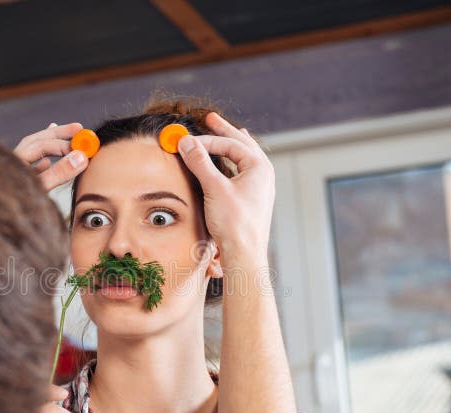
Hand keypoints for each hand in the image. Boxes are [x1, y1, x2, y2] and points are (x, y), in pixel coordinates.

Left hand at [14, 122, 88, 191]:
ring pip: (31, 150)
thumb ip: (59, 172)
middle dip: (58, 134)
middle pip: (36, 141)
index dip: (65, 145)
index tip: (85, 148)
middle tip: (79, 127)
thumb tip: (81, 156)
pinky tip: (47, 162)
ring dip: (50, 143)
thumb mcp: (40, 187)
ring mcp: (12, 171)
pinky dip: (40, 160)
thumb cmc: (15, 205)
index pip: (43, 145)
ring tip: (66, 138)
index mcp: (15, 160)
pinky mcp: (15, 182)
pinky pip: (27, 164)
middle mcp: (11, 162)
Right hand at [177, 113, 274, 264]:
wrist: (245, 254)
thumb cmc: (235, 224)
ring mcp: (260, 187)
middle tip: (210, 118)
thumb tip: (186, 142)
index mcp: (260, 167)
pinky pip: (244, 171)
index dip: (207, 140)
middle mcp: (263, 174)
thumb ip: (200, 162)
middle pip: (243, 144)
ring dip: (231, 144)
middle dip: (225, 131)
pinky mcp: (253, 198)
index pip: (231, 144)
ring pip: (245, 157)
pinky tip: (229, 164)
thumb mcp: (214, 188)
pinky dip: (233, 162)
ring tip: (225, 132)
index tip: (186, 140)